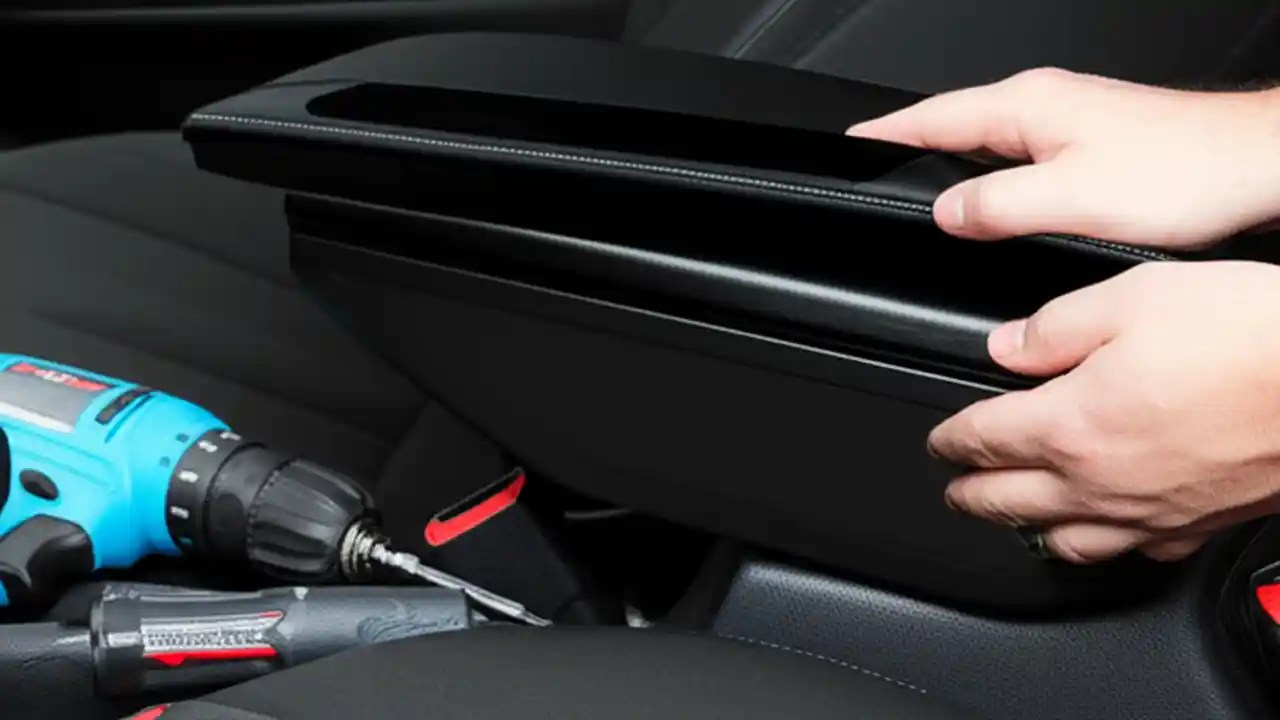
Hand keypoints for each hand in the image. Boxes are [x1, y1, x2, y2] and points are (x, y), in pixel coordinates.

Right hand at [847, 68, 1279, 248]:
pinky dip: (992, 170)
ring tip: (924, 183)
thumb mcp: (1072, 197)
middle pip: (955, 120)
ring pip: (988, 136)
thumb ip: (998, 204)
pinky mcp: (1092, 137)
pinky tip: (995, 195)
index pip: (932, 117)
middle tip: (877, 165)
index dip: (886, 135)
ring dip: (952, 157)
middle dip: (910, 142)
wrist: (1252, 165)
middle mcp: (1046, 102)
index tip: (851, 145)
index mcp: (1028, 107)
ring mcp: (1070, 117)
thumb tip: (946, 213)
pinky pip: (1019, 151)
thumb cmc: (1182, 172)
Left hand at [931, 261, 1279, 562]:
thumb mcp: (1130, 298)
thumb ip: (1054, 327)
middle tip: (953, 486)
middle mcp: (1102, 482)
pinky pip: (1133, 553)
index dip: (948, 439)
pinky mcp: (1199, 527)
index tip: (937, 440)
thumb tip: (1006, 347)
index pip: (981, 440)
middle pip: (1006, 502)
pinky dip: (1105, 544)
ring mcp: (1150, 513)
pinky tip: (1105, 530)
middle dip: (968, 492)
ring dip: (1025, 527)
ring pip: (1063, 541)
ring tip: (1011, 513)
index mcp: (1071, 424)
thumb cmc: (1248, 337)